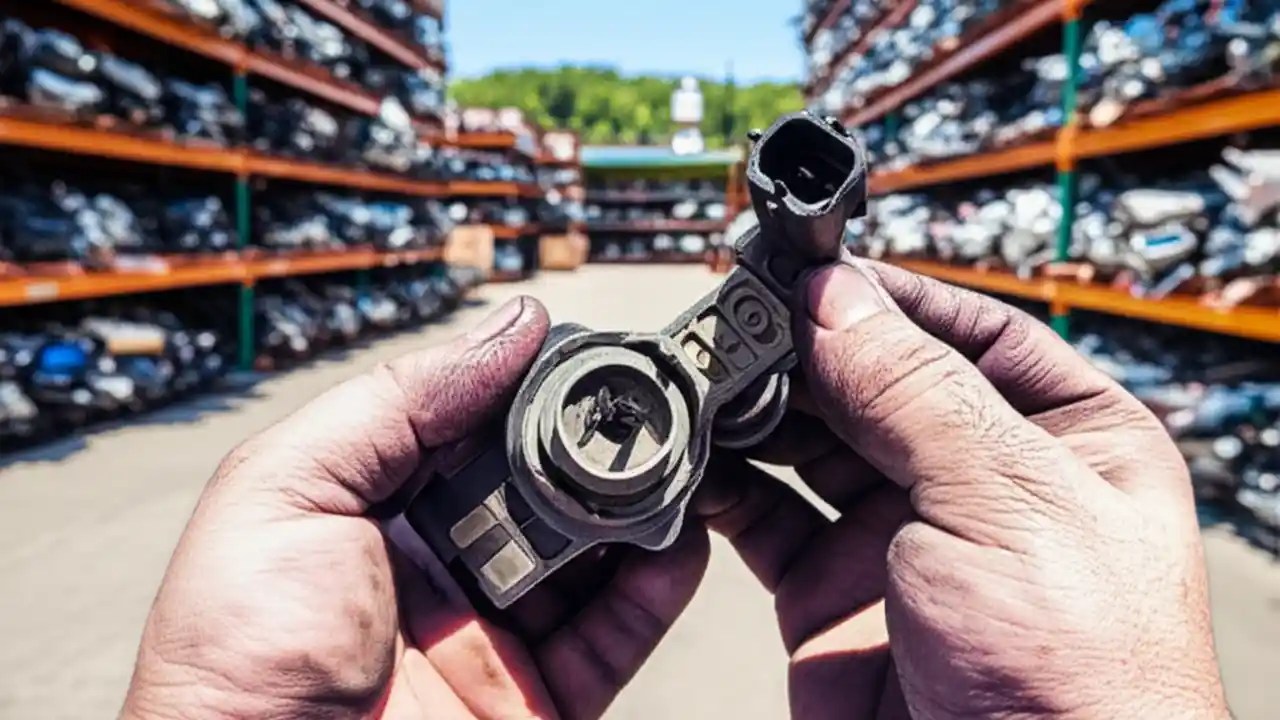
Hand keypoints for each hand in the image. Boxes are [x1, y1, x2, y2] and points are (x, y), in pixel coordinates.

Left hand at [122, 297, 708, 719]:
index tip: (597, 352)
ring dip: (639, 505)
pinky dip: (656, 588)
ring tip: (680, 460)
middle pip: (544, 486)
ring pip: (590, 555)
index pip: (477, 424)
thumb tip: (512, 329)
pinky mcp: (537, 699)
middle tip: (656, 402)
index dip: (538, 386)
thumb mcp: (283, 494)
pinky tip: (678, 540)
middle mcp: (439, 564)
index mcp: (373, 506)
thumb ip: (395, 405)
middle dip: (600, 443)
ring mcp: (492, 633)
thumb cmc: (234, 657)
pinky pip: (614, 636)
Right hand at [697, 261, 1229, 718]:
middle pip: (872, 380)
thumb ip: (914, 392)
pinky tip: (695, 452)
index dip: (885, 295)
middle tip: (731, 314)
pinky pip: (765, 517)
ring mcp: (898, 535)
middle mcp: (977, 479)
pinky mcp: (829, 592)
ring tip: (703, 373)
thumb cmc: (1084, 674)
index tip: (806, 267)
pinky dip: (724, 482)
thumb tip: (836, 297)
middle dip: (803, 348)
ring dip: (755, 408)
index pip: (966, 331)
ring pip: (809, 443)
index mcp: (1062, 439)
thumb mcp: (1009, 502)